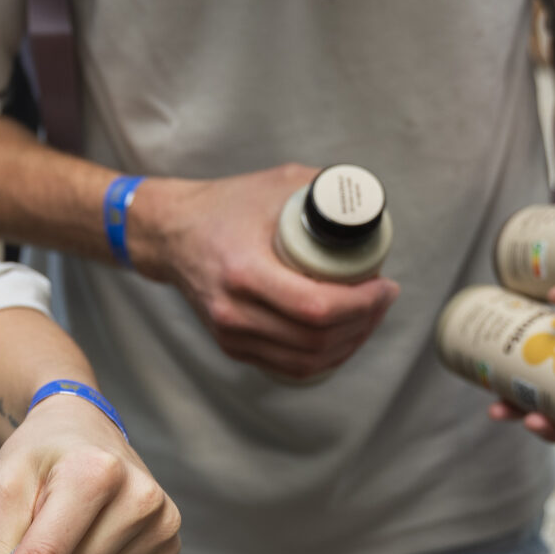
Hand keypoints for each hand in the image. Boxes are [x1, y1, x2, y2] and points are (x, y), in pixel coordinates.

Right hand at [129, 164, 399, 380]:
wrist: (171, 233)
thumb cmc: (223, 207)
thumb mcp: (275, 185)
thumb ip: (323, 191)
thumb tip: (368, 208)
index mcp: (243, 270)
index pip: (316, 307)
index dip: (361, 304)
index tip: (384, 286)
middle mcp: (234, 310)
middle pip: (315, 339)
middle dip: (362, 323)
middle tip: (382, 299)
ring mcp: (230, 333)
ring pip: (306, 361)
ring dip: (347, 345)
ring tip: (368, 318)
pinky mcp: (232, 345)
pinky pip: (288, 368)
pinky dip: (322, 359)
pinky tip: (341, 340)